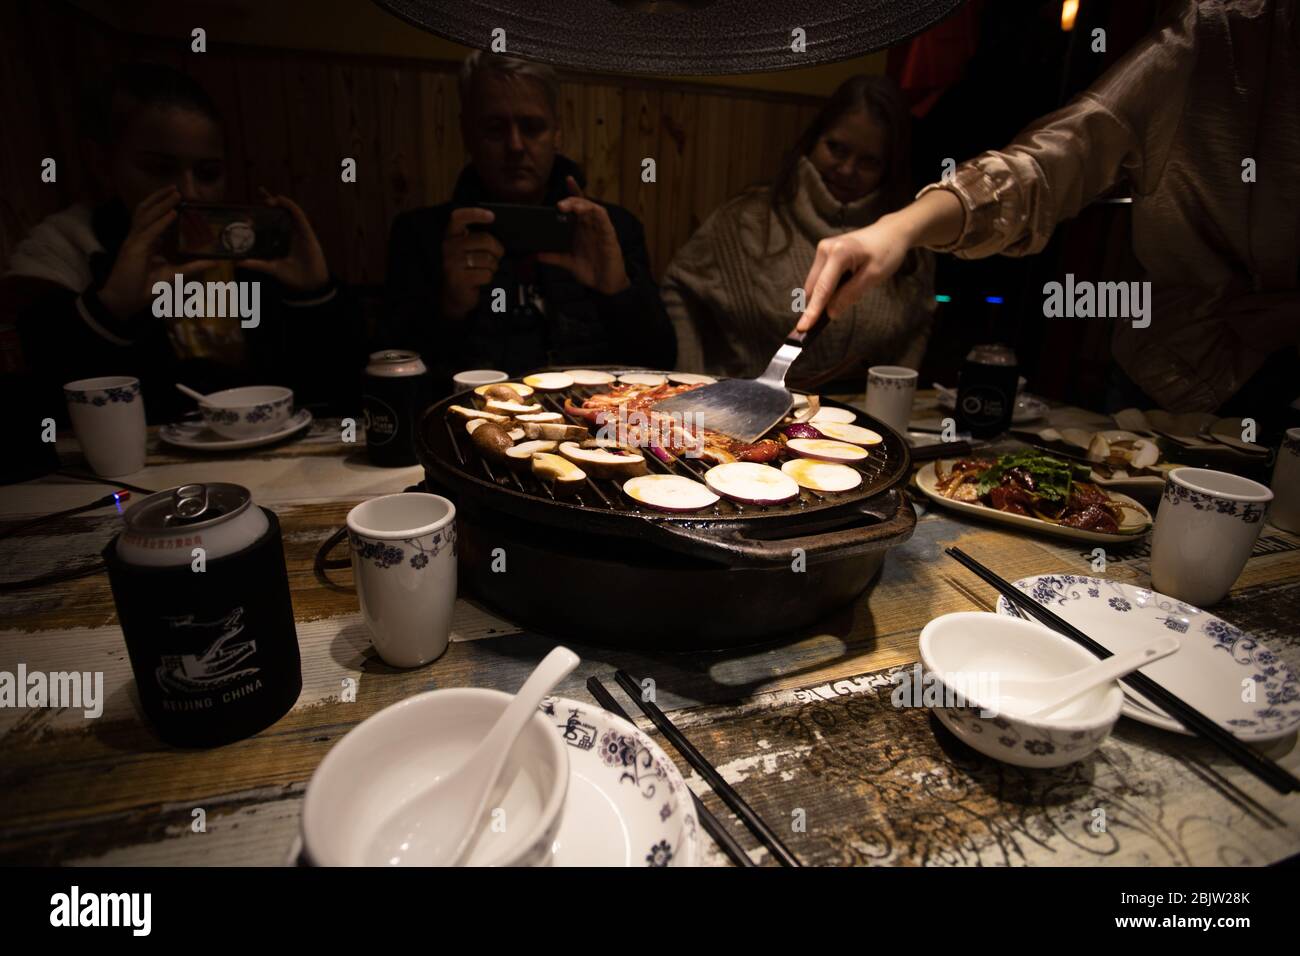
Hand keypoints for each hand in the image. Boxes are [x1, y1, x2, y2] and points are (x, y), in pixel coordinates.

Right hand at [98, 186, 216, 318]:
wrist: (124, 301)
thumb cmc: (144, 288)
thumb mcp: (174, 275)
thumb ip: (192, 267)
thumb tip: (213, 262)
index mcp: (145, 241)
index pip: (153, 217)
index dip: (163, 205)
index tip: (177, 197)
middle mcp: (138, 237)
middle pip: (147, 211)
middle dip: (161, 198)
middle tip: (176, 187)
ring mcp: (134, 241)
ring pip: (147, 216)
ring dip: (162, 203)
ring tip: (175, 194)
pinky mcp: (134, 249)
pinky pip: (149, 231)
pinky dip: (161, 222)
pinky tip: (172, 213)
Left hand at [242, 188, 330, 292]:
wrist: (309, 285)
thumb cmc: (293, 277)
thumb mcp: (271, 268)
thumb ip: (257, 264)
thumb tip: (238, 262)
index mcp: (283, 240)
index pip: (274, 222)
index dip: (266, 212)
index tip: (255, 207)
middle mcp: (292, 233)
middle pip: (282, 213)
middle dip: (273, 202)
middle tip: (261, 194)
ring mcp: (300, 232)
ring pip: (291, 211)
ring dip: (280, 202)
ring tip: (269, 198)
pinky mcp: (307, 232)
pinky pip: (299, 215)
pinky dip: (290, 206)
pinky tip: (281, 200)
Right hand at [440, 207, 504, 319]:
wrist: (455, 295)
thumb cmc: (466, 268)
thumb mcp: (467, 249)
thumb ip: (477, 237)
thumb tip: (499, 231)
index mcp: (451, 235)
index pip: (459, 217)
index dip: (475, 213)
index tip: (491, 216)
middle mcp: (449, 247)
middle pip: (484, 240)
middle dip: (497, 249)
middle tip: (497, 256)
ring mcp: (452, 263)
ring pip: (487, 259)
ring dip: (493, 266)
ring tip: (485, 269)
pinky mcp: (459, 279)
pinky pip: (486, 274)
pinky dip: (488, 278)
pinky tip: (480, 280)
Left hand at [537, 176, 629, 295]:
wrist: (605, 286)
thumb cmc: (590, 270)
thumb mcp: (567, 262)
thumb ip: (552, 257)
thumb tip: (534, 255)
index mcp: (581, 229)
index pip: (577, 206)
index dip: (573, 192)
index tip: (567, 179)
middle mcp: (590, 226)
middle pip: (583, 204)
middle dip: (572, 199)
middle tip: (560, 204)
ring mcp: (600, 229)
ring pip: (593, 208)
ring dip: (582, 204)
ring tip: (571, 206)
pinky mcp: (609, 235)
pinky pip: (604, 219)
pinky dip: (597, 212)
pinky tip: (589, 211)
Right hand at [796, 218, 909, 332]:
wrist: (891, 233)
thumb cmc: (887, 252)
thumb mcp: (873, 276)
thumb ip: (850, 295)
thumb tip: (831, 313)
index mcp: (838, 253)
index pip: (822, 288)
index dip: (812, 311)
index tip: (802, 328)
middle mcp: (825, 249)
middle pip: (813, 287)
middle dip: (816, 305)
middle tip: (822, 324)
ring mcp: (823, 249)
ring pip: (815, 283)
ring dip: (823, 297)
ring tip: (848, 294)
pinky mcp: (825, 253)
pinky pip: (820, 277)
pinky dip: (827, 289)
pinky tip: (844, 287)